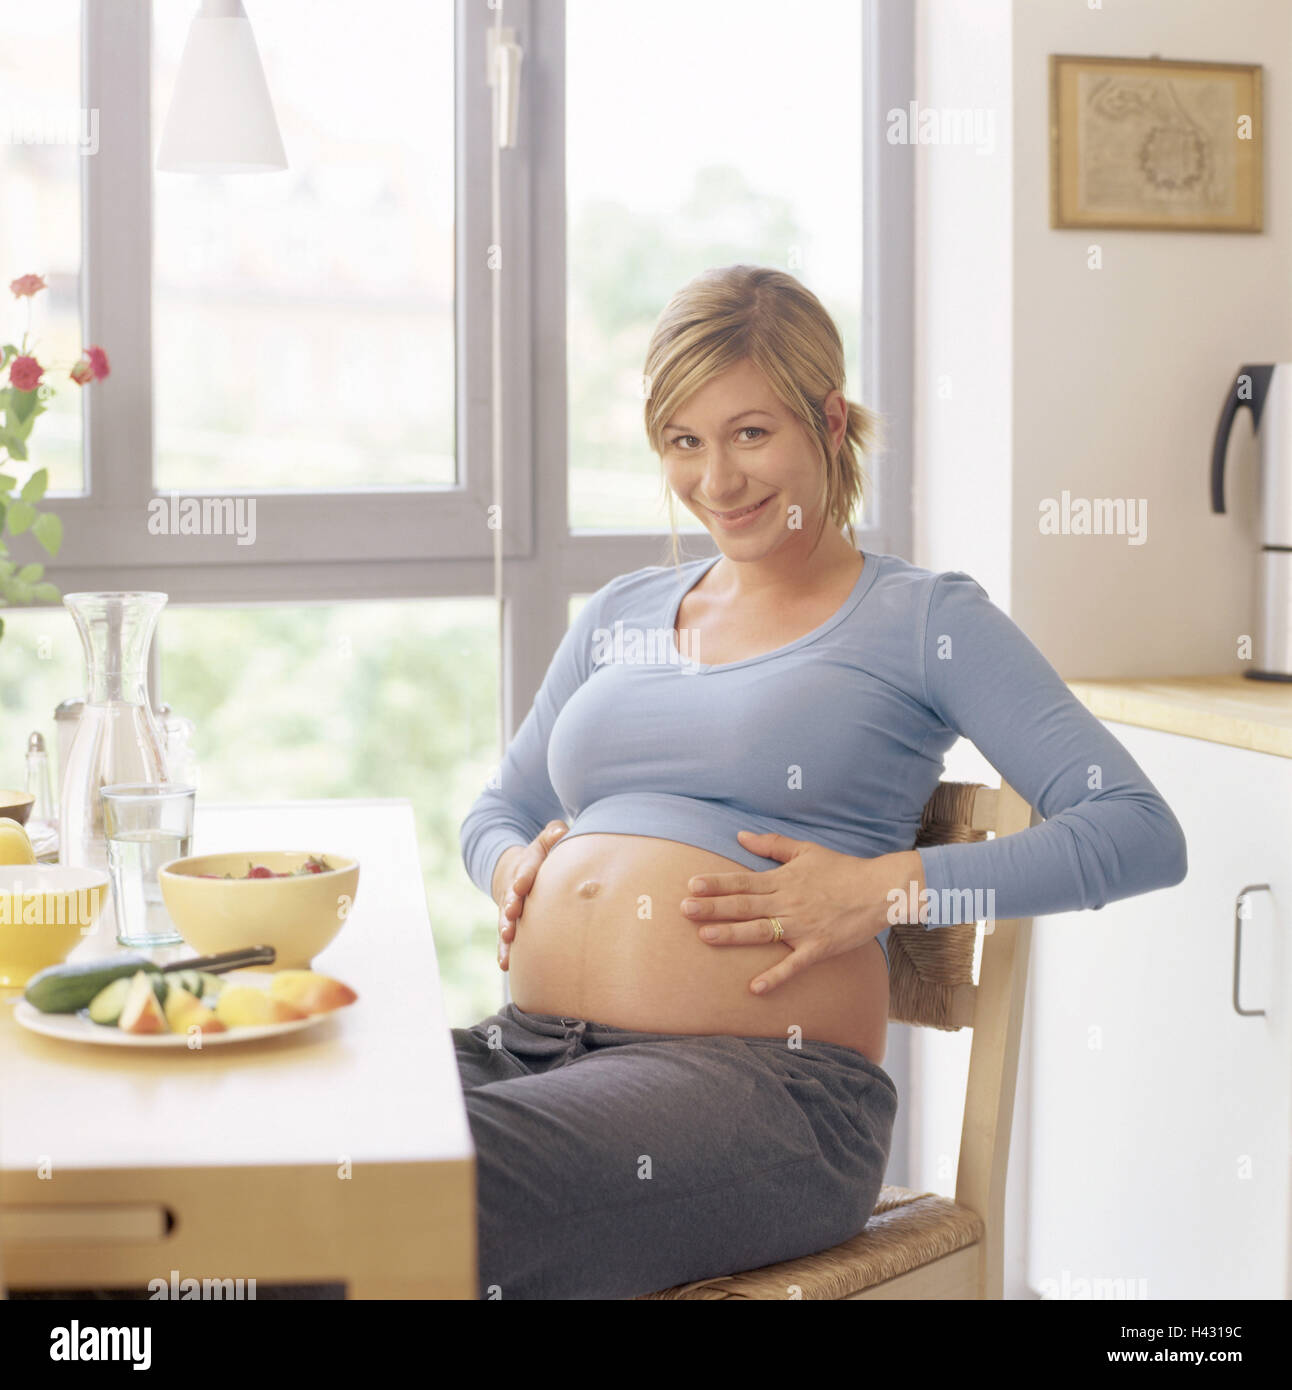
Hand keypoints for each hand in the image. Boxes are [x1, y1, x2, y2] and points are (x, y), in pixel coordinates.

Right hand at [493, 820, 567, 969]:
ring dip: (506, 930)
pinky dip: (505, 952)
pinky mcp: (510, 926)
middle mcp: (514, 890)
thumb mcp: (547, 840)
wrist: (517, 876)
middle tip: (511, 913)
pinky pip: (506, 941)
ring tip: (507, 939)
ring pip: (506, 921)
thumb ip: (554, 834)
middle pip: (511, 898)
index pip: (526, 871)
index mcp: (526, 867)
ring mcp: (510, 910)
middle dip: (511, 905)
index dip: (524, 877)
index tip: (522, 885)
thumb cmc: (541, 858)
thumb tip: (562, 831)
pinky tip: (506, 965)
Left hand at [679, 831, 926, 995]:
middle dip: (713, 908)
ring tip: (705, 937)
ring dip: (732, 934)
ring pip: (760, 931)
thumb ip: (772, 845)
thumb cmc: (842, 869)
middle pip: (744, 905)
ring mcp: (802, 926)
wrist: (879, 889)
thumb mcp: (806, 850)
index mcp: (783, 880)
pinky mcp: (818, 947)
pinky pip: (793, 964)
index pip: (743, 881)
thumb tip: (740, 836)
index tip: (691, 885)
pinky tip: (754, 988)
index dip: (716, 884)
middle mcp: (788, 902)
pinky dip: (775, 976)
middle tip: (684, 910)